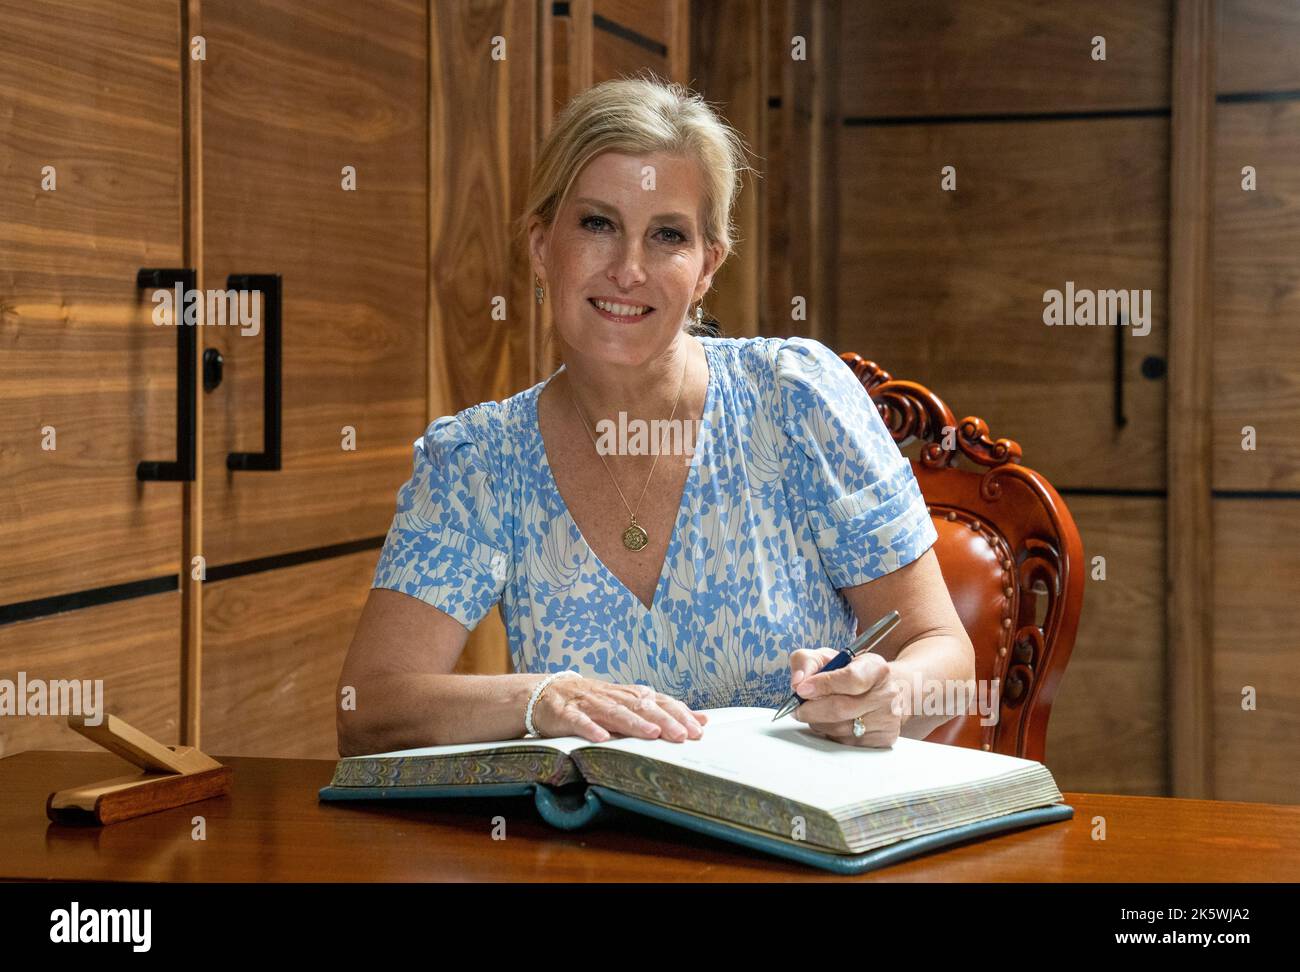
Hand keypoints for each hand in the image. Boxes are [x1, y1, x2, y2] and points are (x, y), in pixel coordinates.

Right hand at [531, 676, 708, 743]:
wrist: (547, 692)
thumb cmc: (594, 701)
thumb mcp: (628, 703)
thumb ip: (661, 711)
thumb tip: (700, 721)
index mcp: (629, 695)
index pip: (659, 702)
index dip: (678, 714)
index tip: (698, 728)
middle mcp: (613, 697)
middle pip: (641, 706)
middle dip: (663, 720)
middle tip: (681, 734)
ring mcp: (589, 704)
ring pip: (614, 713)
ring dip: (633, 723)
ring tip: (651, 733)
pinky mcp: (566, 714)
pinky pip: (578, 721)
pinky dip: (590, 728)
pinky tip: (600, 737)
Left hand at [787, 647, 903, 747]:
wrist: (884, 691)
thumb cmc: (852, 673)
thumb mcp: (829, 657)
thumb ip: (807, 661)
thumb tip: (798, 681)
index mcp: (876, 668)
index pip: (850, 679)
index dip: (822, 685)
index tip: (801, 689)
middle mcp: (886, 694)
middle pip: (841, 709)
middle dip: (811, 709)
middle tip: (797, 708)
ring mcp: (886, 719)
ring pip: (839, 729)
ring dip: (818, 722)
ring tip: (816, 712)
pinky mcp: (883, 739)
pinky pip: (845, 742)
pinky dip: (831, 734)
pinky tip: (832, 722)